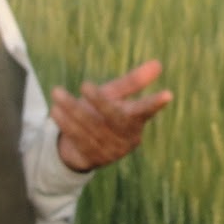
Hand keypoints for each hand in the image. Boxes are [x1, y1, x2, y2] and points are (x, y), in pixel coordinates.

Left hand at [52, 59, 172, 172]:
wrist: (81, 146)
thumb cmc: (102, 113)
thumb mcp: (116, 96)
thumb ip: (133, 82)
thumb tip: (158, 63)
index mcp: (137, 121)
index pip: (146, 110)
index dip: (155, 103)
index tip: (168, 94)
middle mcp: (128, 138)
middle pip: (115, 118)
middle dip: (100, 101)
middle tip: (84, 85)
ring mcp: (112, 152)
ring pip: (92, 127)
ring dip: (73, 110)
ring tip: (57, 93)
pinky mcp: (94, 160)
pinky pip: (79, 139)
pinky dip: (66, 124)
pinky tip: (55, 111)